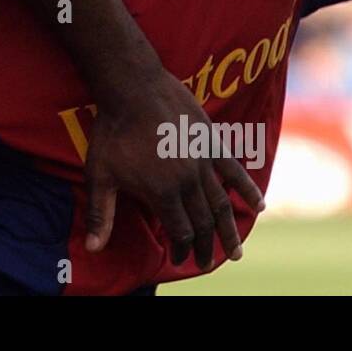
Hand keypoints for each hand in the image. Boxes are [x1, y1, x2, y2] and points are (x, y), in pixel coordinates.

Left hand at [83, 71, 264, 270]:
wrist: (132, 87)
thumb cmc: (112, 131)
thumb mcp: (99, 174)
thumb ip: (100, 214)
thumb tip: (91, 248)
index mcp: (162, 192)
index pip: (180, 231)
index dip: (182, 249)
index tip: (181, 259)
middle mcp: (188, 181)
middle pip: (203, 222)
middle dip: (206, 246)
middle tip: (206, 263)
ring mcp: (203, 161)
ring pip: (221, 203)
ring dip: (229, 229)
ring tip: (236, 250)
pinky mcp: (211, 141)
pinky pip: (235, 170)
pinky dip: (248, 189)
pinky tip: (260, 205)